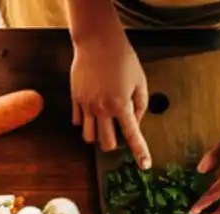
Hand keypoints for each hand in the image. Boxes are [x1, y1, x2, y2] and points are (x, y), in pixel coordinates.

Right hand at [71, 29, 149, 167]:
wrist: (97, 42)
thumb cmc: (123, 59)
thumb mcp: (140, 81)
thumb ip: (140, 105)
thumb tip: (135, 123)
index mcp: (121, 105)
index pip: (132, 135)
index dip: (140, 152)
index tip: (144, 166)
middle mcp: (102, 109)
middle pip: (105, 143)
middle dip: (112, 145)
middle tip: (117, 135)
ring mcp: (86, 106)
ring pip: (88, 137)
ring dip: (97, 136)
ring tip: (104, 125)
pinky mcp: (75, 100)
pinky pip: (78, 121)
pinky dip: (86, 122)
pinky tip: (92, 113)